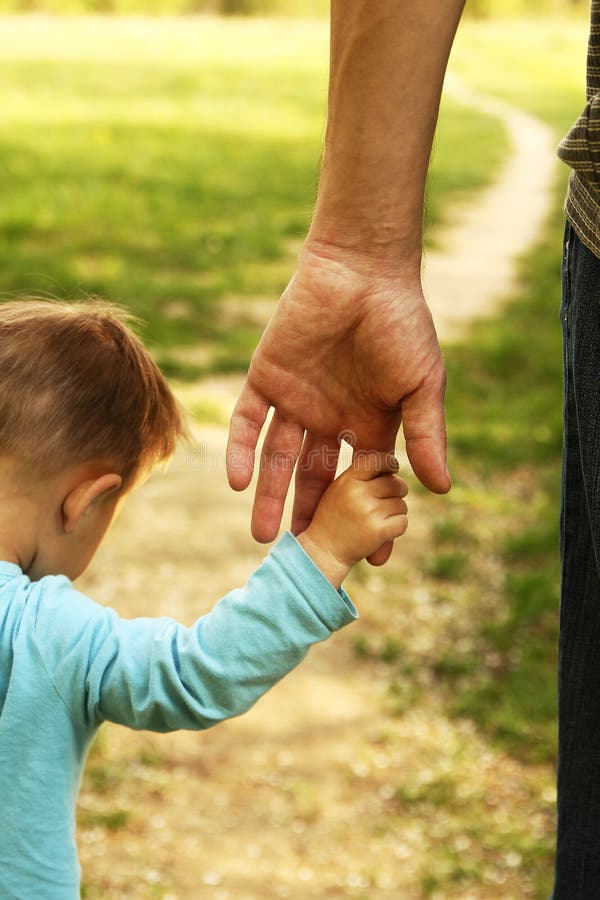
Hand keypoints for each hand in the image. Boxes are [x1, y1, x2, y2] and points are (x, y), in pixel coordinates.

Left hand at [226, 241, 448, 558]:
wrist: (362, 270)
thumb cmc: (402, 324)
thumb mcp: (421, 385)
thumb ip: (427, 435)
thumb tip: (443, 489)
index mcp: (367, 423)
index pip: (362, 481)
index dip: (366, 514)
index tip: (371, 556)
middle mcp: (328, 418)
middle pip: (313, 477)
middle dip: (309, 515)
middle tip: (302, 555)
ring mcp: (295, 400)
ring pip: (277, 458)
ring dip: (269, 495)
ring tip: (265, 536)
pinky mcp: (265, 378)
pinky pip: (249, 421)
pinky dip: (243, 450)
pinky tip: (239, 482)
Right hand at [297, 453, 407, 588]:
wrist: (323, 551)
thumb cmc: (333, 518)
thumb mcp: (338, 490)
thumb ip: (360, 476)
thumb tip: (393, 469)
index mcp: (347, 480)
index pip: (377, 460)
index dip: (390, 464)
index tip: (393, 470)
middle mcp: (358, 492)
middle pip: (396, 484)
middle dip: (396, 493)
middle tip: (385, 503)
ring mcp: (369, 512)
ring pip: (401, 504)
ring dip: (395, 513)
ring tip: (377, 520)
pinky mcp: (378, 531)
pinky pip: (402, 522)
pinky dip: (397, 527)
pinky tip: (382, 532)